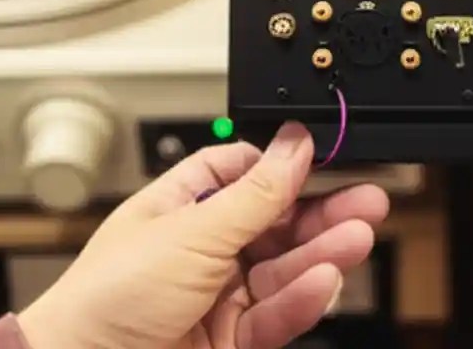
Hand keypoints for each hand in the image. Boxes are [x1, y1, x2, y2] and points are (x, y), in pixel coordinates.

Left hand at [18, 123, 388, 348]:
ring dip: (322, 253)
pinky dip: (304, 298)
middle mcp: (200, 249)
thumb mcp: (192, 232)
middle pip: (276, 222)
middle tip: (367, 202)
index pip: (244, 173)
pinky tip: (325, 281)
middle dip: (322, 213)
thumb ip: (255, 193)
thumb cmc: (105, 300)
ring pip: (284, 268)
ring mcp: (217, 297)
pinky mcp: (231, 339)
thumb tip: (294, 143)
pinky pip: (278, 313)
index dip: (286, 165)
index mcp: (180, 206)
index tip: (328, 156)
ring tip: (357, 239)